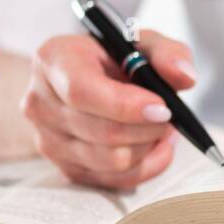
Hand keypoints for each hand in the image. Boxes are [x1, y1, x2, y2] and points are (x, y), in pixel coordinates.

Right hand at [20, 29, 196, 189]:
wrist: (90, 80)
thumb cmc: (116, 58)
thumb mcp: (143, 42)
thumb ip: (168, 53)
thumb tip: (185, 77)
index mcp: (52, 60)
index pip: (81, 92)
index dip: (126, 105)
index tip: (163, 107)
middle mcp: (39, 102)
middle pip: (101, 132)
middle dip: (148, 128)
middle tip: (170, 116)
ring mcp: (47, 140)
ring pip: (112, 161)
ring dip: (149, 146)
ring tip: (162, 127)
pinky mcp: (65, 168)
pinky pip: (115, 181)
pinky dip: (146, 166)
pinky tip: (154, 145)